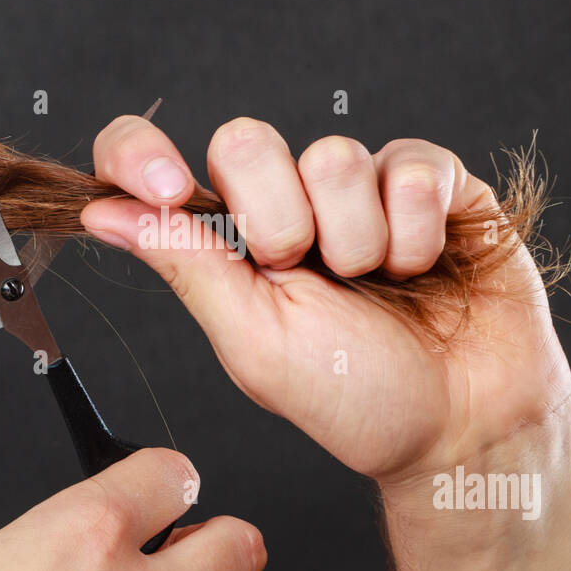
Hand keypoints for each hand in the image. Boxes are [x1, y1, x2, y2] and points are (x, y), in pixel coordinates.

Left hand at [81, 117, 570, 487]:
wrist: (465, 428)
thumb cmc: (360, 400)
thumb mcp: (254, 342)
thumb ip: (186, 265)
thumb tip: (104, 213)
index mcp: (229, 243)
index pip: (156, 161)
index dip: (143, 153)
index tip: (161, 187)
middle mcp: (289, 202)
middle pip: (244, 141)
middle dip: (277, 221)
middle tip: (309, 275)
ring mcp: (361, 187)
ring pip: (333, 154)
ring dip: (357, 240)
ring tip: (379, 285)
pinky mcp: (433, 182)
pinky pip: (411, 164)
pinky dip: (417, 230)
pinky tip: (425, 267)